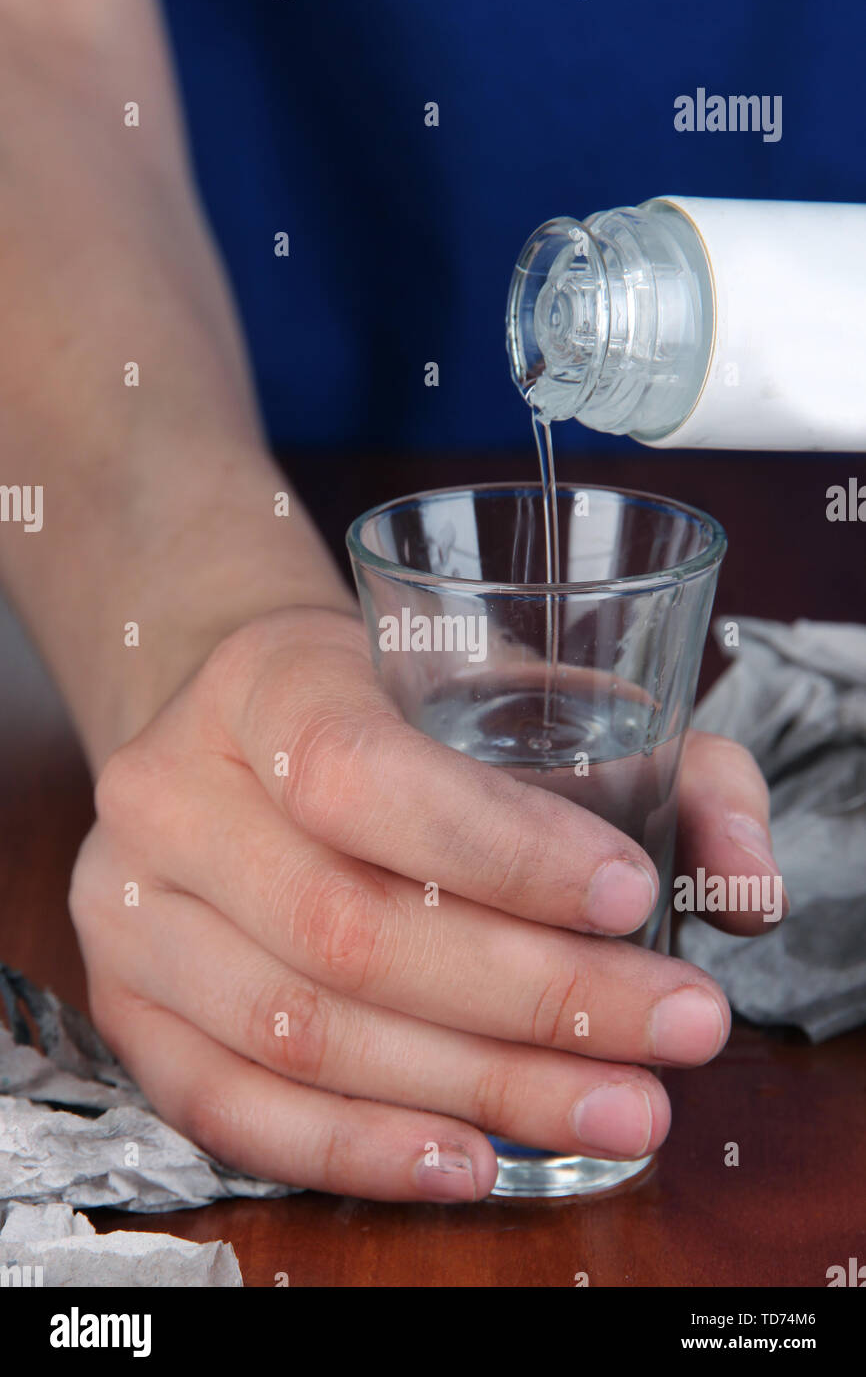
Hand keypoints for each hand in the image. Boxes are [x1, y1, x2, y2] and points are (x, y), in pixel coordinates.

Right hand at [70, 605, 782, 1201]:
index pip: (359, 772)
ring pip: (301, 1033)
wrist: (236, 731)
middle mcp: (170, 792)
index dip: (500, 849)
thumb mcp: (518, 688)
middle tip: (677, 1030)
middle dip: (534, 997)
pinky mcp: (127, 1004)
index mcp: (261, 683)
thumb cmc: (394, 708)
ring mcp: (131, 907)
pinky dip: (360, 1151)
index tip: (632, 897)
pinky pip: (231, 1107)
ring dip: (476, 1087)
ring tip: (616, 1106)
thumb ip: (663, 762)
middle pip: (345, 928)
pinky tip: (474, 1159)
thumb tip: (750, 890)